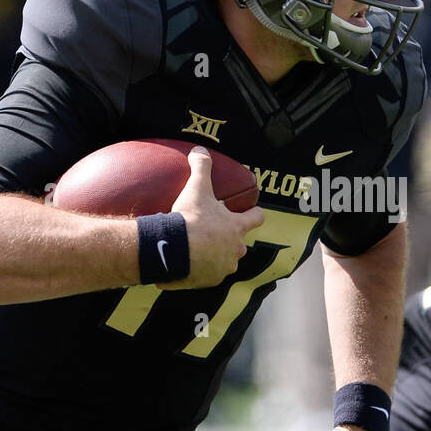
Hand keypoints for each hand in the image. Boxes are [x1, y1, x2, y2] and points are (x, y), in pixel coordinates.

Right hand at [160, 147, 263, 289]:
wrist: (173, 249)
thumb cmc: (190, 219)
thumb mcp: (197, 188)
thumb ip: (201, 167)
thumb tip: (199, 149)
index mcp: (237, 227)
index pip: (257, 218)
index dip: (255, 213)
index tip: (252, 212)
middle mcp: (236, 250)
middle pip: (239, 243)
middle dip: (229, 238)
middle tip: (211, 231)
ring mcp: (224, 268)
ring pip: (224, 261)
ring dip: (215, 256)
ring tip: (197, 249)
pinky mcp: (209, 281)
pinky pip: (207, 276)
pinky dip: (200, 271)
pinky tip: (187, 263)